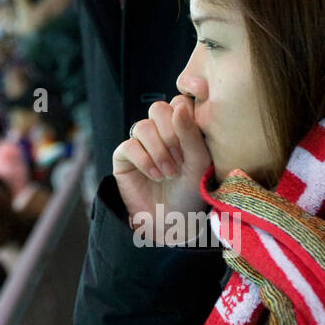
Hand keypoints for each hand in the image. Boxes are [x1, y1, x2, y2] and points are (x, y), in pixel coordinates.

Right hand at [112, 95, 212, 244]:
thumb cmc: (192, 193)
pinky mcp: (123, 157)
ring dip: (158, 151)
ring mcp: (141, 143)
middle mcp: (160, 132)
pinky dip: (144, 160)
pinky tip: (155, 176)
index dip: (185, 118)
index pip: (179, 102)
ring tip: (168, 173)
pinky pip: (129, 145)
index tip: (193, 144)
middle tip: (180, 161)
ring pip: (142, 126)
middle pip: (158, 109)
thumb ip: (191, 133)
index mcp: (182, 127)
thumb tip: (179, 105)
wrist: (173, 222)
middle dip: (170, 135)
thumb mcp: (200, 163)